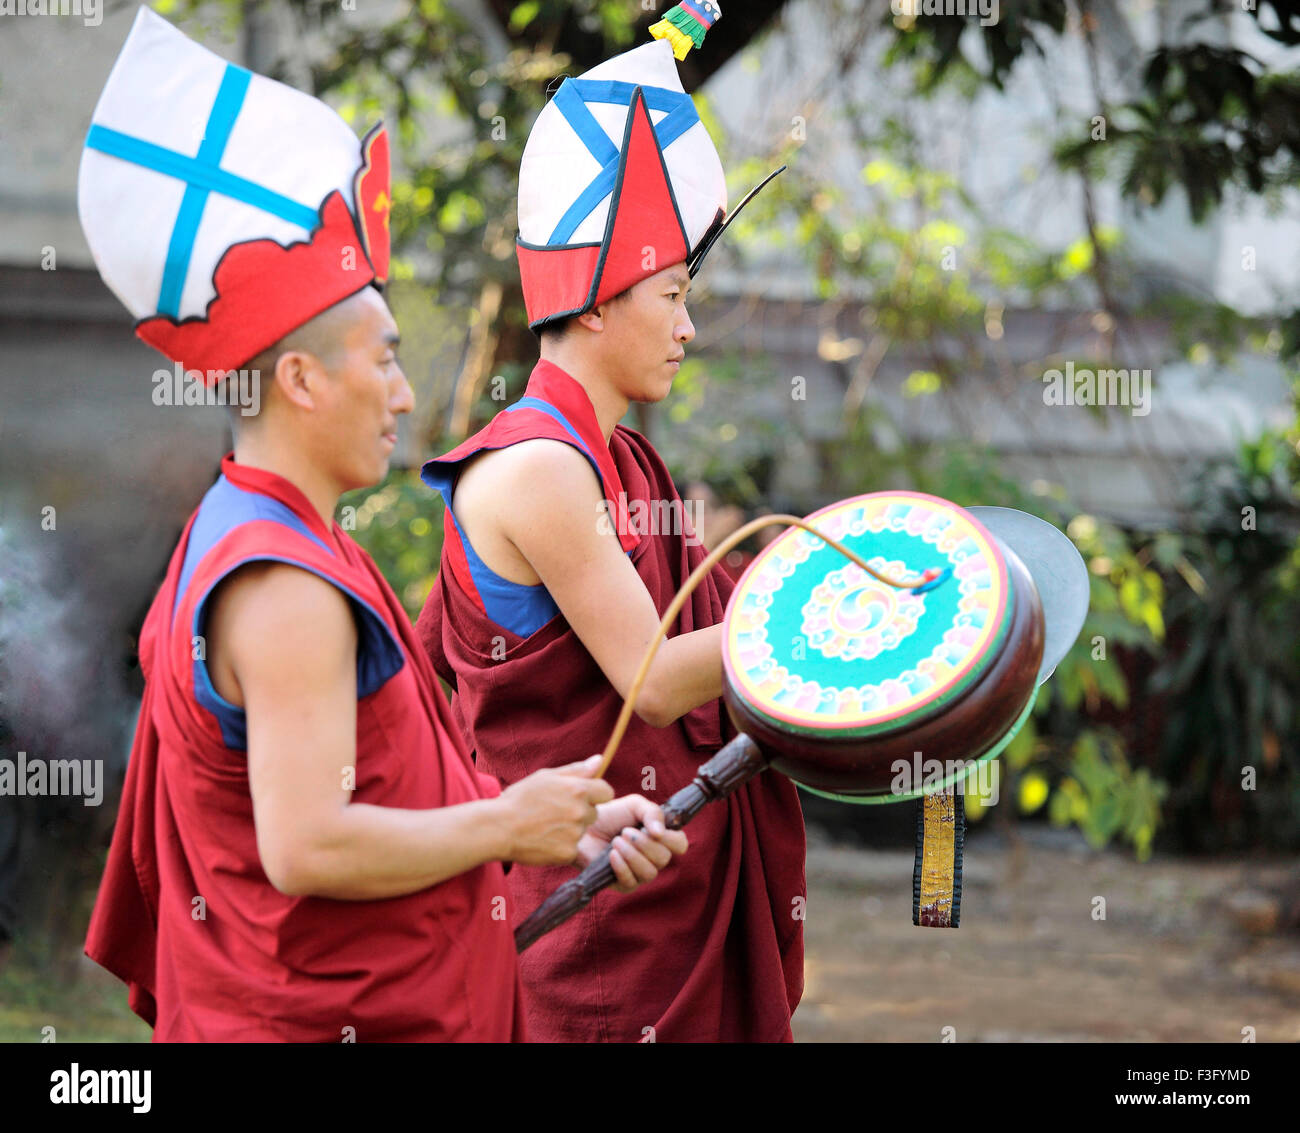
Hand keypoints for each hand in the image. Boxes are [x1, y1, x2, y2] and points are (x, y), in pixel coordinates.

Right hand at [499, 755, 614, 865]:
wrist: (499, 828)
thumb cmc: (520, 799)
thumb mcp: (546, 777)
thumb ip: (576, 770)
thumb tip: (600, 760)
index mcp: (578, 789)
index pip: (607, 792)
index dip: (596, 794)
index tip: (584, 796)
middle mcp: (580, 812)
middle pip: (594, 812)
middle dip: (581, 812)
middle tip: (556, 812)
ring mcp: (575, 834)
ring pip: (583, 830)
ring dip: (571, 829)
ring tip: (546, 826)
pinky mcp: (568, 853)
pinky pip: (573, 847)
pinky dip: (562, 845)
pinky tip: (544, 839)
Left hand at [576, 793, 688, 892]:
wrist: (583, 827)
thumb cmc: (610, 815)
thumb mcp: (634, 805)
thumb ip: (652, 812)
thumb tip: (660, 833)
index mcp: (661, 837)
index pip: (680, 844)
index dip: (670, 838)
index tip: (651, 829)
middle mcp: (654, 857)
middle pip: (664, 858)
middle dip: (643, 843)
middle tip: (624, 831)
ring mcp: (640, 873)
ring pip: (649, 872)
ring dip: (632, 854)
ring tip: (615, 841)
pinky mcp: (624, 885)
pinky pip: (631, 882)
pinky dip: (621, 866)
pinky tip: (610, 854)